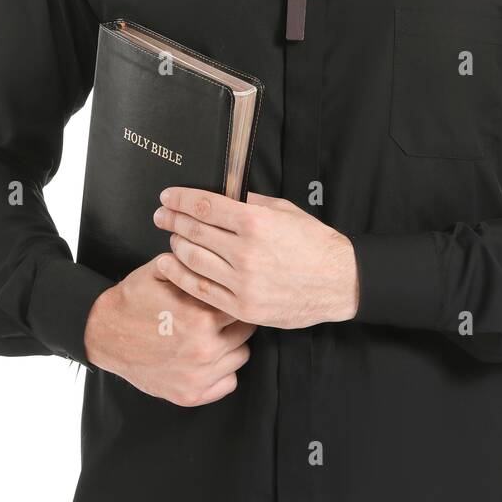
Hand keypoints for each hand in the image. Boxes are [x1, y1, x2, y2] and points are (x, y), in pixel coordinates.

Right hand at [84, 258, 256, 406]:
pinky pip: (229, 383)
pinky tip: (208, 358)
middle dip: (236, 320)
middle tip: (221, 315)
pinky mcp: (190, 395)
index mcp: (202, 317)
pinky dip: (223, 371)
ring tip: (214, 335)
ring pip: (241, 357)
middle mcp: (204, 350)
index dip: (235, 297)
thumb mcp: (161, 270)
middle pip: (246, 332)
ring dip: (232, 345)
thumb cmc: (133, 300)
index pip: (242, 305)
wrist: (103, 334)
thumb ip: (193, 263)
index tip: (229, 294)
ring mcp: (198, 377)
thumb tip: (219, 251)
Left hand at [152, 187, 359, 329]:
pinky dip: (181, 276)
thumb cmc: (315, 244)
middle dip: (172, 219)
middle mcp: (246, 252)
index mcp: (256, 223)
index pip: (205, 206)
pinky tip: (170, 266)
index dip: (181, 199)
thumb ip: (250, 203)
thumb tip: (220, 195)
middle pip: (194, 232)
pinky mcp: (243, 307)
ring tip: (170, 237)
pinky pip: (202, 290)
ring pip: (193, 260)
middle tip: (161, 215)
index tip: (168, 196)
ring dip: (175, 246)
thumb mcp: (284, 212)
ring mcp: (243, 282)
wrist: (340, 282)